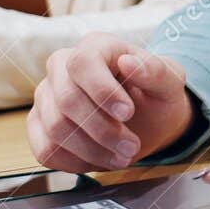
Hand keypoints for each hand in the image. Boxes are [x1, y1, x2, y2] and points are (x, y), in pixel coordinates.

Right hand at [28, 32, 192, 171]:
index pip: (82, 63)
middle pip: (67, 99)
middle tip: (132, 146)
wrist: (149, 118)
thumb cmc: (157, 93)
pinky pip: (46, 150)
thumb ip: (156, 71)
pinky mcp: (39, 126)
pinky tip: (102, 160)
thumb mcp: (170, 81)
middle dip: (103, 130)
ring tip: (123, 156)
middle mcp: (62, 67)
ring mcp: (46, 97)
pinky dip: (76, 162)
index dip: (102, 91)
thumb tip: (128, 62)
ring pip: (56, 128)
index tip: (127, 113)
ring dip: (93, 150)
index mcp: (95, 46)